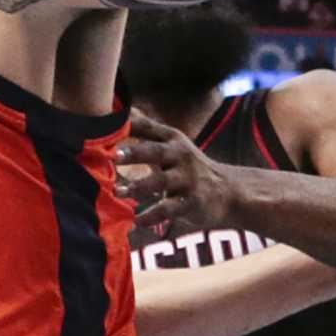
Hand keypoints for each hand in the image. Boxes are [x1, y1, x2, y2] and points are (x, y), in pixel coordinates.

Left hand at [118, 113, 237, 240]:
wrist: (227, 190)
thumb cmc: (190, 166)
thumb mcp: (174, 145)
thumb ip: (149, 133)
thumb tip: (123, 114)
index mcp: (173, 140)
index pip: (150, 128)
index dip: (130, 126)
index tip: (107, 126)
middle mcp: (180, 155)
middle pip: (156, 152)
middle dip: (136, 153)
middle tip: (114, 156)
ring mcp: (187, 179)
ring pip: (161, 181)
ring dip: (139, 186)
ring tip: (119, 192)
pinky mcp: (191, 201)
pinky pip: (168, 209)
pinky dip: (151, 215)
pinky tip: (137, 220)